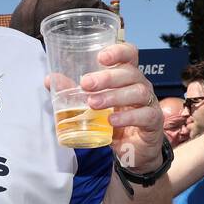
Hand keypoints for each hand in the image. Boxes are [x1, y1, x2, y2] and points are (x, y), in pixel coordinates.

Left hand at [77, 43, 162, 172]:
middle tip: (86, 84)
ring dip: (113, 96)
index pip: (130, 55)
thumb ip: (74, 92)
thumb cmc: (114, 122)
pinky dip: (127, 117)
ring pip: (138, 92)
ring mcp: (149, 103)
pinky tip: (111, 121)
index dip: (118, 51)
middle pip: (130, 73)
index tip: (100, 57)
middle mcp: (141, 86)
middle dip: (107, 77)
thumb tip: (50, 80)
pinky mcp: (153, 122)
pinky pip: (145, 115)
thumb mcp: (93, 106)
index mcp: (127, 77)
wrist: (134, 152)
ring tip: (93, 104)